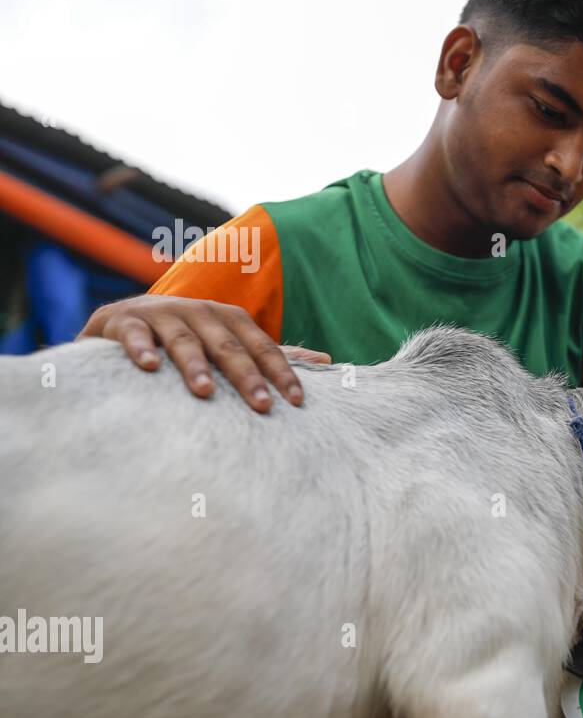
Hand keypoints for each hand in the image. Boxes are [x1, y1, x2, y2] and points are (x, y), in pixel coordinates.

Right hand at [77, 294, 331, 412]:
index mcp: (230, 319)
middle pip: (227, 345)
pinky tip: (150, 366)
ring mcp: (161, 314)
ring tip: (205, 393)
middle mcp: (199, 312)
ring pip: (183, 339)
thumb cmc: (189, 340)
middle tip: (261, 405)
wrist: (121, 324)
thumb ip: (273, 354)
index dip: (280, 373)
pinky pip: (134, 335)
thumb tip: (327, 361)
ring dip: (195, 365)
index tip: (296, 403)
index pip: (262, 347)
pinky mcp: (124, 321)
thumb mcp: (229, 343)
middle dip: (246, 375)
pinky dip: (141, 349)